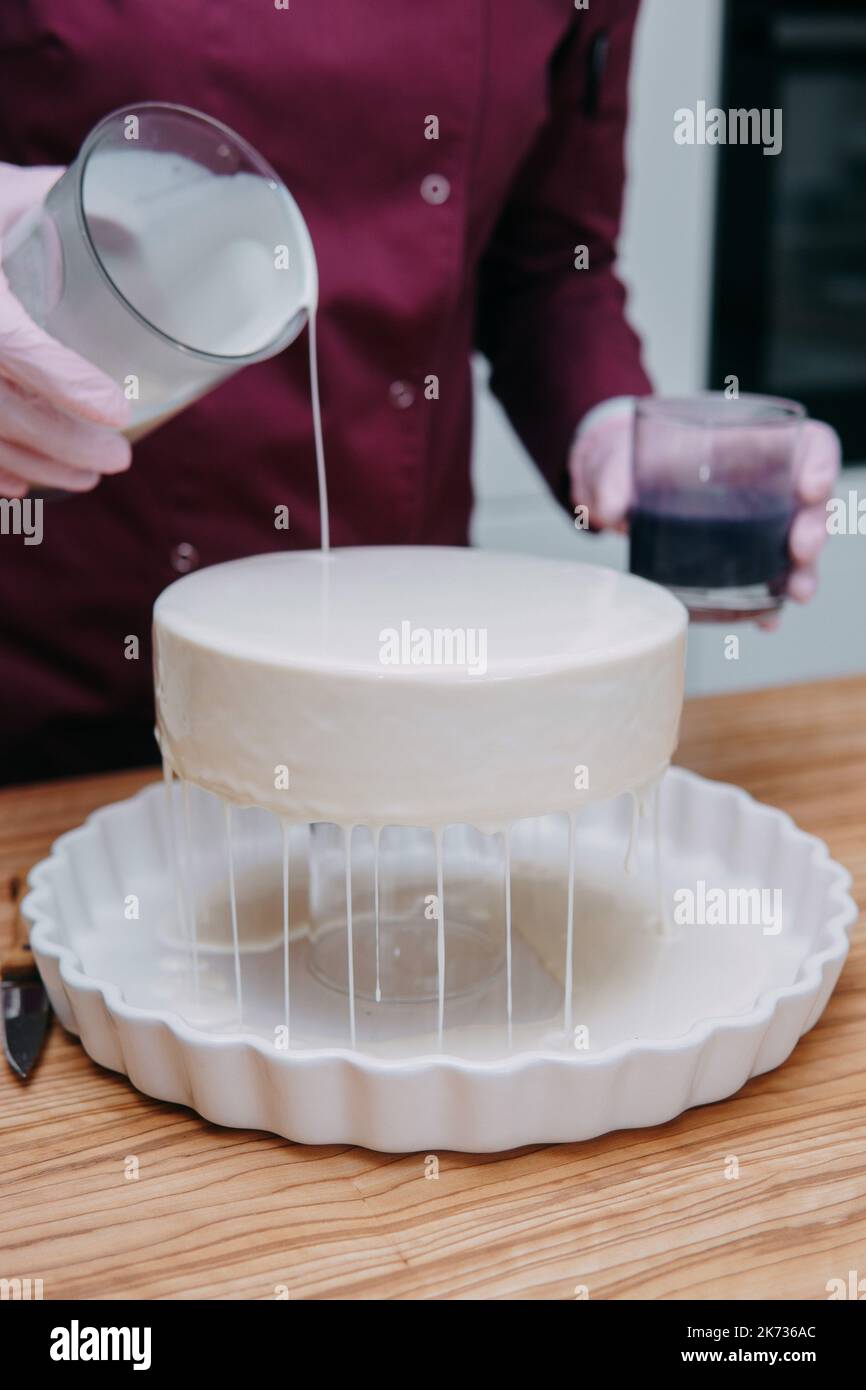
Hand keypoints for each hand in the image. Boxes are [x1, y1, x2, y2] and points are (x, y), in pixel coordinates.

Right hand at [0, 162, 130, 497]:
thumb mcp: (8, 191)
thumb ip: (69, 202)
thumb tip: (146, 221)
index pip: (10, 340)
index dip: (64, 381)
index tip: (118, 410)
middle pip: (0, 404)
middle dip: (63, 441)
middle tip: (119, 458)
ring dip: (36, 463)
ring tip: (87, 475)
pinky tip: (22, 485)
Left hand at [568, 408, 840, 614]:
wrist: (614, 486)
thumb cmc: (628, 458)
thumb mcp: (615, 459)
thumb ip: (612, 478)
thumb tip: (608, 508)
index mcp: (747, 446)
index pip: (807, 445)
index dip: (819, 462)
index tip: (810, 487)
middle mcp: (762, 485)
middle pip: (809, 503)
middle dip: (813, 528)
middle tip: (801, 550)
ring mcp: (753, 525)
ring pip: (796, 547)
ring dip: (802, 572)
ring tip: (796, 594)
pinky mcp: (736, 559)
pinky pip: (764, 580)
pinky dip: (769, 603)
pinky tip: (767, 621)